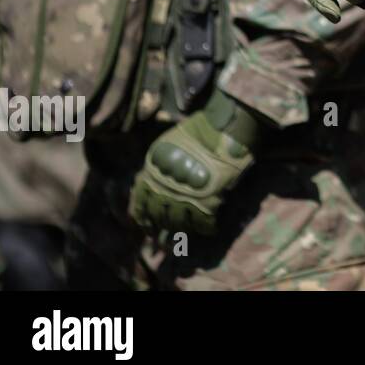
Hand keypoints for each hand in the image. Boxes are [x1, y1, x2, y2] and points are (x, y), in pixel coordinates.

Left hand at [129, 91, 262, 235]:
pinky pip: (204, 224)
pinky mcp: (208, 203)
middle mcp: (164, 189)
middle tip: (166, 236)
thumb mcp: (168, 144)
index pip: (140, 203)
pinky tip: (210, 228)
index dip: (142, 217)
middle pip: (159, 216)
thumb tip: (157, 180)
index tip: (146, 225)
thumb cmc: (199, 130)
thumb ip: (161, 165)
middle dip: (162, 227)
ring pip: (179, 223)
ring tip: (189, 232)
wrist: (225, 128)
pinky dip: (207, 228)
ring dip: (184, 229)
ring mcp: (186, 198)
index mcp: (152, 174)